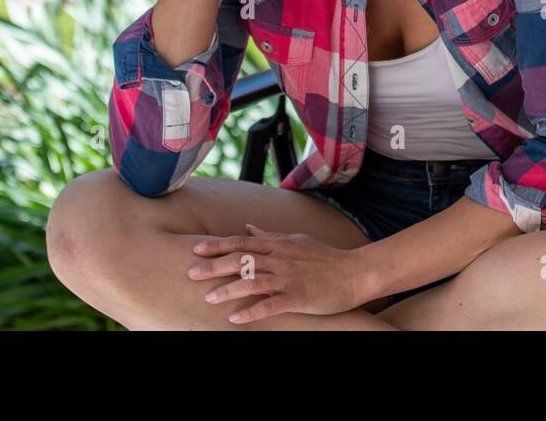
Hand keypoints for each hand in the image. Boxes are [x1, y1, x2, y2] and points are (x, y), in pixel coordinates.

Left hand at [186, 223, 372, 323]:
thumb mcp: (296, 241)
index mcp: (278, 245)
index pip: (241, 242)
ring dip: (228, 290)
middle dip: (214, 266)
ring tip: (208, 299)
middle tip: (190, 273)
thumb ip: (270, 237)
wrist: (354, 272)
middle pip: (241, 260)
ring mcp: (288, 278)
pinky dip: (251, 310)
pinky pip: (270, 304)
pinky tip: (235, 317)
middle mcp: (280, 259)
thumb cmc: (325, 257)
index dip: (218, 245)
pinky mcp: (298, 297)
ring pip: (252, 281)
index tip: (196, 249)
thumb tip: (248, 228)